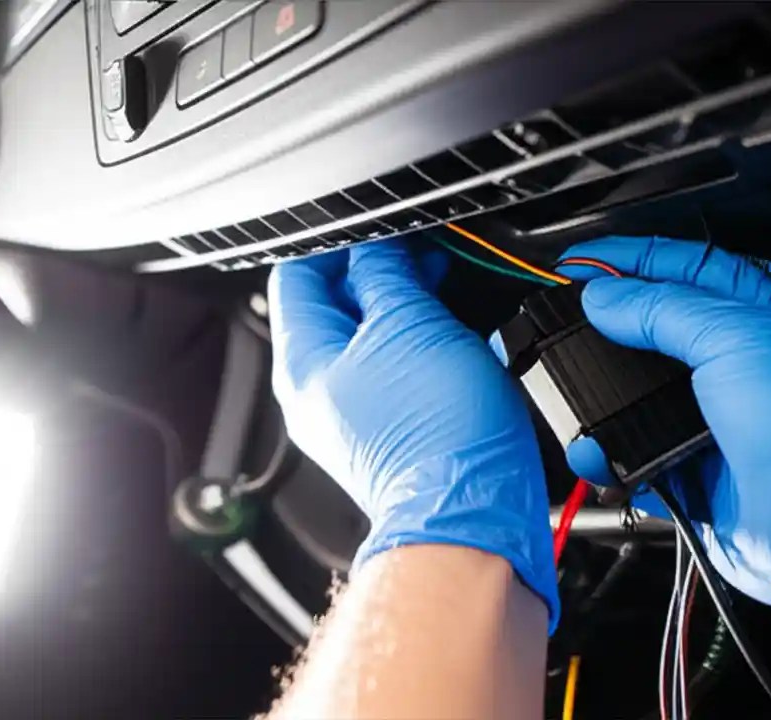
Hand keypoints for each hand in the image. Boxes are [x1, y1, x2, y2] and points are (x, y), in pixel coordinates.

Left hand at [267, 239, 557, 628]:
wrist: (472, 510)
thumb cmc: (438, 431)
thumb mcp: (409, 323)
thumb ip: (384, 273)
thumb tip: (377, 246)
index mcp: (302, 361)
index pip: (297, 274)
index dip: (343, 242)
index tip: (387, 232)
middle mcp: (315, 392)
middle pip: (333, 304)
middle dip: (379, 271)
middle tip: (424, 256)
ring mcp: (351, 415)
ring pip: (367, 336)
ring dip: (403, 304)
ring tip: (442, 289)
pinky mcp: (389, 432)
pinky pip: (392, 369)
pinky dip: (416, 342)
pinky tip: (449, 333)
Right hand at [558, 236, 770, 698]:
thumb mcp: (742, 340)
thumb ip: (666, 311)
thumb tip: (609, 296)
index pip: (695, 271)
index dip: (636, 261)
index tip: (582, 264)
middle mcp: (756, 371)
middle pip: (666, 335)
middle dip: (612, 329)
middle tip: (564, 324)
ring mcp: (732, 429)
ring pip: (649, 402)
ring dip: (607, 400)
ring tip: (574, 394)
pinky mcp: (711, 484)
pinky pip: (647, 461)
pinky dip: (617, 457)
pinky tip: (602, 451)